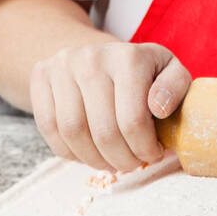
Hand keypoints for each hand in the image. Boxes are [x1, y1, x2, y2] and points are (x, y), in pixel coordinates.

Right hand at [30, 40, 190, 171]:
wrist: (98, 52)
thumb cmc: (141, 70)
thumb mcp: (169, 70)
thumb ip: (175, 87)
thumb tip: (159, 108)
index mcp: (129, 56)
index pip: (133, 120)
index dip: (145, 148)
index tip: (153, 153)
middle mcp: (92, 57)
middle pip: (103, 131)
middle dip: (122, 159)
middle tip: (132, 163)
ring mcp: (63, 66)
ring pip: (72, 133)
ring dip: (94, 160)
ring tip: (111, 161)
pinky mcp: (41, 75)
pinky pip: (49, 128)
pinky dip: (69, 151)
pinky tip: (88, 152)